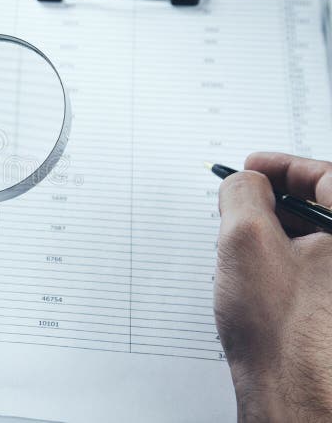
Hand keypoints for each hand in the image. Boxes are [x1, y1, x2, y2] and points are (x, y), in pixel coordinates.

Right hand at [215, 152, 331, 420]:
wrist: (298, 399)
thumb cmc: (285, 331)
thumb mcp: (245, 239)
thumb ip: (242, 193)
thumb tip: (244, 182)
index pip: (325, 175)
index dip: (282, 165)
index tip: (252, 165)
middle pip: (324, 208)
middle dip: (276, 202)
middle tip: (241, 204)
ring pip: (319, 242)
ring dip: (279, 235)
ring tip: (241, 247)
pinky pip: (317, 272)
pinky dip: (288, 264)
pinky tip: (259, 280)